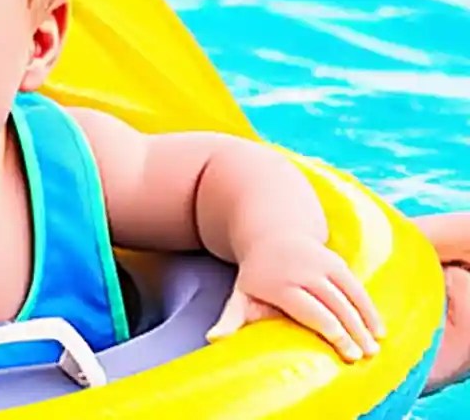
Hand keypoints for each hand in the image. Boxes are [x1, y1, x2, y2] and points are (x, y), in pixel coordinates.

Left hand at [205, 235, 384, 362]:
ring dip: (366, 320)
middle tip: (366, 356)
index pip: (311, 311)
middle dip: (353, 331)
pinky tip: (378, 328)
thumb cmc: (256, 276)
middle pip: (334, 304)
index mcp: (278, 285)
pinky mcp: (334, 260)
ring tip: (376, 346)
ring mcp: (320, 263)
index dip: (332, 332)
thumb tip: (213, 338)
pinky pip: (356, 285)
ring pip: (349, 294)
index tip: (347, 355)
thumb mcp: (240, 295)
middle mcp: (302, 272)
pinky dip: (368, 306)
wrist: (270, 234)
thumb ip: (230, 318)